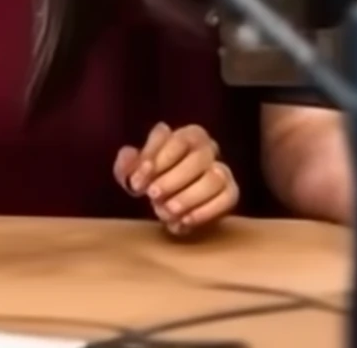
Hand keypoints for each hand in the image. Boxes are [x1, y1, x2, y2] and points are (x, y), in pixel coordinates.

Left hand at [113, 122, 238, 235]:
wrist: (169, 207)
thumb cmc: (152, 181)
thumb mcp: (132, 172)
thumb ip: (127, 163)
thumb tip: (130, 158)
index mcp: (186, 135)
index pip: (178, 139)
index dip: (158, 159)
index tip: (137, 182)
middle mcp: (208, 148)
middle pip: (199, 157)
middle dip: (173, 179)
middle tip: (153, 197)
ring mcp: (221, 170)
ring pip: (215, 177)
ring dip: (189, 197)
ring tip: (168, 211)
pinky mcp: (229, 193)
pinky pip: (228, 198)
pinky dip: (205, 211)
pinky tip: (185, 221)